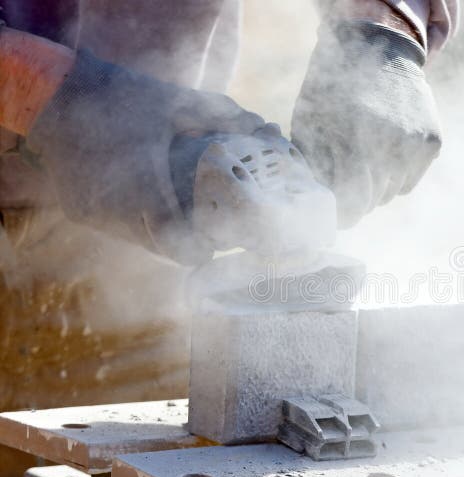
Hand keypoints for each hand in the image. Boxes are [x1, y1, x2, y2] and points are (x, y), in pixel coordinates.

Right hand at [25, 50, 265, 264]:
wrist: (53, 92)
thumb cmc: (122, 96)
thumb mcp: (176, 102)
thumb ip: (223, 116)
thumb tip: (263, 125)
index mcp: (145, 185)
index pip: (175, 241)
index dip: (197, 249)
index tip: (212, 245)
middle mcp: (117, 207)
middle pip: (159, 246)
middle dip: (182, 242)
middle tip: (202, 231)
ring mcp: (94, 213)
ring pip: (136, 240)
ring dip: (158, 232)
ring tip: (177, 216)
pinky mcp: (78, 211)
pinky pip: (114, 228)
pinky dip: (134, 222)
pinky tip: (144, 202)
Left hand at [291, 20, 441, 227]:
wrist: (381, 48)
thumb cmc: (335, 87)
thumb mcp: (311, 121)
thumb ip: (313, 165)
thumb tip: (317, 206)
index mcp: (352, 140)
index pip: (351, 201)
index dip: (342, 214)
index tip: (337, 217)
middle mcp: (388, 145)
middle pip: (373, 200)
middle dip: (358, 199)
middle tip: (349, 189)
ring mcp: (414, 144)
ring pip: (392, 192)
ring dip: (378, 185)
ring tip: (367, 160)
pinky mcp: (432, 141)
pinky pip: (410, 180)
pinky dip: (398, 173)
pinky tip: (387, 149)